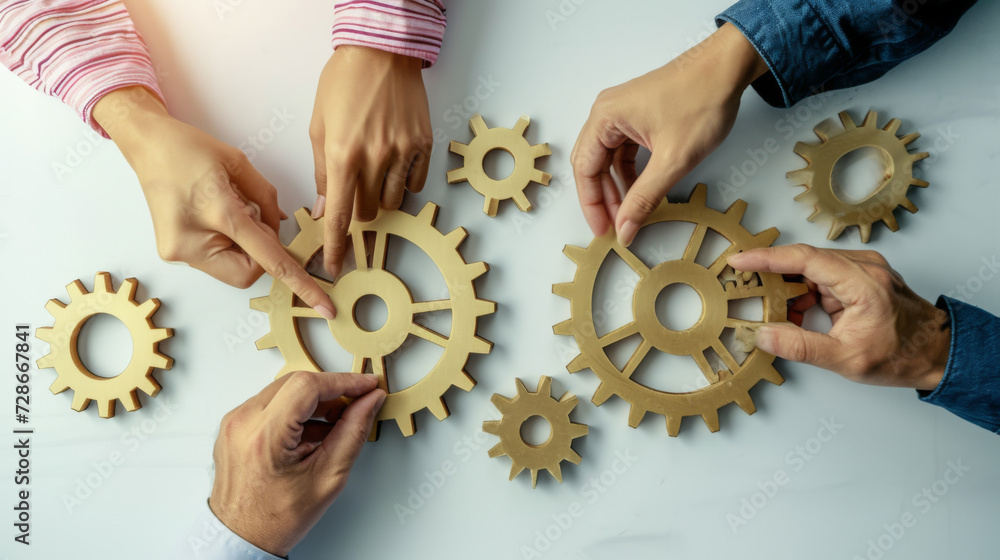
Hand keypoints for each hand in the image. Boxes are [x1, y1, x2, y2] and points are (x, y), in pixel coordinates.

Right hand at [93, 87, 335, 318]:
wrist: (146, 146)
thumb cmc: (189, 148)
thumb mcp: (240, 164)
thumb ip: (268, 200)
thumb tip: (281, 229)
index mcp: (217, 213)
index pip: (268, 258)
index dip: (300, 282)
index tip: (323, 305)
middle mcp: (193, 241)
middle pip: (250, 272)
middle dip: (261, 252)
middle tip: (250, 215)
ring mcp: (179, 252)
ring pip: (234, 269)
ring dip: (242, 246)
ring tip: (224, 210)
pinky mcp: (174, 254)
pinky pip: (216, 262)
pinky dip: (226, 244)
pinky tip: (213, 217)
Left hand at [209, 371, 385, 555]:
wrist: (241, 536)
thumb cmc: (276, 517)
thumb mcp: (327, 477)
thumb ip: (353, 431)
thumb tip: (369, 402)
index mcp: (264, 437)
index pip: (308, 386)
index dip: (344, 382)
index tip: (366, 385)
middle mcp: (242, 423)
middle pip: (296, 383)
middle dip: (331, 390)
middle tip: (355, 404)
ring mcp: (234, 422)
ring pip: (284, 390)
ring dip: (314, 401)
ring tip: (334, 424)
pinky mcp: (234, 424)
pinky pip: (270, 402)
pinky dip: (295, 410)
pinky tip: (312, 431)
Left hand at [309, 46, 431, 278]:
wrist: (380, 52)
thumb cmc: (343, 84)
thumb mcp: (319, 127)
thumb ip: (323, 171)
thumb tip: (326, 207)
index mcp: (343, 155)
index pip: (339, 215)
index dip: (336, 246)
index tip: (335, 265)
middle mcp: (375, 158)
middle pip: (368, 212)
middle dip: (358, 209)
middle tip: (354, 189)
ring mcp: (403, 152)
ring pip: (393, 201)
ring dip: (380, 196)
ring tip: (374, 170)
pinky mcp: (423, 145)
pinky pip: (415, 183)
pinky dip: (403, 181)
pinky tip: (394, 160)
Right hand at [571, 23, 768, 245]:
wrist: (729, 67)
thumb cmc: (702, 101)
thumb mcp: (672, 160)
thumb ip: (644, 198)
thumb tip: (625, 229)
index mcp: (605, 118)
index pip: (584, 170)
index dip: (592, 205)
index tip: (603, 230)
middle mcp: (607, 113)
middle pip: (592, 165)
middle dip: (602, 198)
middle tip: (616, 227)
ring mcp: (622, 113)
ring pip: (609, 160)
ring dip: (617, 187)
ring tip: (629, 213)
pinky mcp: (638, 116)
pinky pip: (624, 151)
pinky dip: (630, 173)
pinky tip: (640, 191)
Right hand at [728, 244, 949, 390]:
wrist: (935, 352)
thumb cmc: (901, 355)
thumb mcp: (846, 359)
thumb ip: (801, 347)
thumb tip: (763, 335)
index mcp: (863, 282)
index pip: (805, 259)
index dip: (767, 258)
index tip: (739, 261)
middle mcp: (864, 267)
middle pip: (804, 260)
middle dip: (771, 275)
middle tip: (742, 287)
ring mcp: (862, 268)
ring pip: (810, 268)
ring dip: (788, 287)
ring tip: (770, 309)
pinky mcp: (858, 275)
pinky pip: (820, 275)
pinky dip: (803, 292)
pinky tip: (794, 312)